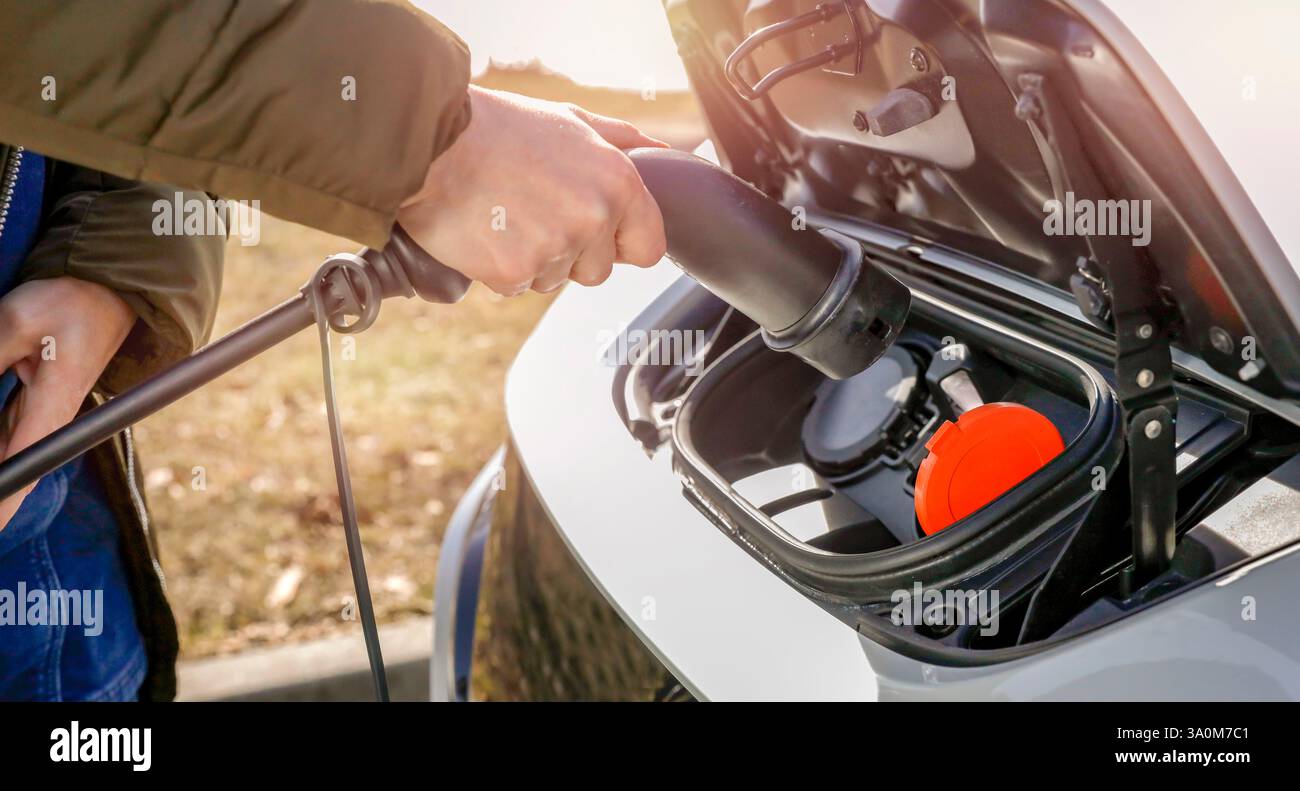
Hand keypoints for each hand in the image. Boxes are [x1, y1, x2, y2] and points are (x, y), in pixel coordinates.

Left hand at [0, 277, 134, 528]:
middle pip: (15, 469)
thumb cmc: (72, 301)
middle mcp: (50, 418)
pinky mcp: (35, 399)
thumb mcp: (17, 321)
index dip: (4, 501)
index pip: (22, 466)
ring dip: (0, 468)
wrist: (108, 290)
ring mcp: (43, 411)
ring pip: (9, 453)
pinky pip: (6, 432)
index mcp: (53, 407)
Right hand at [398, 86, 669, 294]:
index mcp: (618, 182)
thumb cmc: (496, 127)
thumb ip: (620, 140)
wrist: (428, 141)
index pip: (649, 247)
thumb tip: (661, 151)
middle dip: (571, 253)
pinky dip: (499, 266)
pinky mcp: (515, 273)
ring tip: (504, 213)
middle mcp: (594, 218)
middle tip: (533, 212)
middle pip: (598, 271)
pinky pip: (518, 286)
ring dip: (533, 258)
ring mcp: (555, 249)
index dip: (621, 244)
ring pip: (555, 279)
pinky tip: (484, 230)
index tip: (597, 233)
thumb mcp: (568, 121)